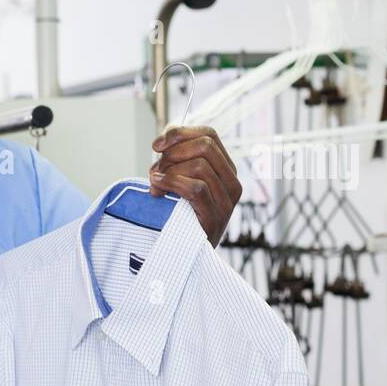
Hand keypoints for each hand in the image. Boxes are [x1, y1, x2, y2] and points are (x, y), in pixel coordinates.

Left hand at [148, 125, 242, 246]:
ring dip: (169, 171)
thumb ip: (174, 159)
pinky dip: (171, 183)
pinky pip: (196, 188)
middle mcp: (232, 182)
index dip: (180, 133)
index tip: (156, 145)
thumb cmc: (178, 213)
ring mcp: (226, 201)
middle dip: (172, 154)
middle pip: (205, 146)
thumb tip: (163, 141)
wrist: (183, 253)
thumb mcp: (178, 179)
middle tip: (155, 170)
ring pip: (199, 166)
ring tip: (154, 185)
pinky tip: (157, 188)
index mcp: (225, 169)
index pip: (209, 135)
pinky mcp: (215, 217)